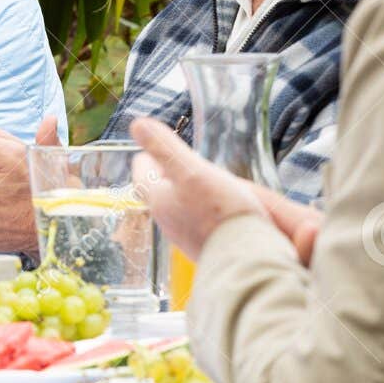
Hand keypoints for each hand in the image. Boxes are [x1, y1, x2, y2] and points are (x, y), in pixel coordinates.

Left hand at [129, 117, 270, 259]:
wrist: (246, 258)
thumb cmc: (219, 213)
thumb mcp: (191, 170)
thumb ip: (164, 147)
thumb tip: (137, 124)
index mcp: (159, 199)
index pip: (141, 172)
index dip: (148, 156)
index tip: (154, 148)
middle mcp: (167, 221)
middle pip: (159, 191)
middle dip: (168, 174)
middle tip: (180, 162)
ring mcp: (186, 236)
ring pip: (178, 207)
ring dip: (187, 192)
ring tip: (202, 181)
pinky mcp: (205, 247)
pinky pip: (198, 222)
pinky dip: (204, 210)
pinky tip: (221, 207)